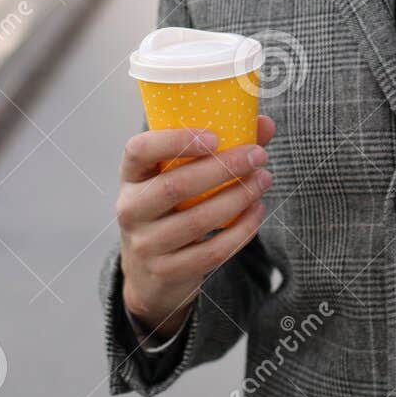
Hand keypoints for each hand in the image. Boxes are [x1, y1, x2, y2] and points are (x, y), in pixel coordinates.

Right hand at [117, 114, 275, 340]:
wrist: (150, 272)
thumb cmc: (173, 208)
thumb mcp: (180, 177)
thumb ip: (219, 148)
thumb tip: (264, 124)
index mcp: (132, 176)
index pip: (138, 150)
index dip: (174, 140)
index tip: (214, 135)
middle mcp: (131, 209)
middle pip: (175, 186)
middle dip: (223, 168)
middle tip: (258, 156)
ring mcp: (145, 244)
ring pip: (196, 221)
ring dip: (237, 198)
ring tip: (263, 180)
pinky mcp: (166, 271)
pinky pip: (210, 252)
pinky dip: (240, 231)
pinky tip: (257, 212)